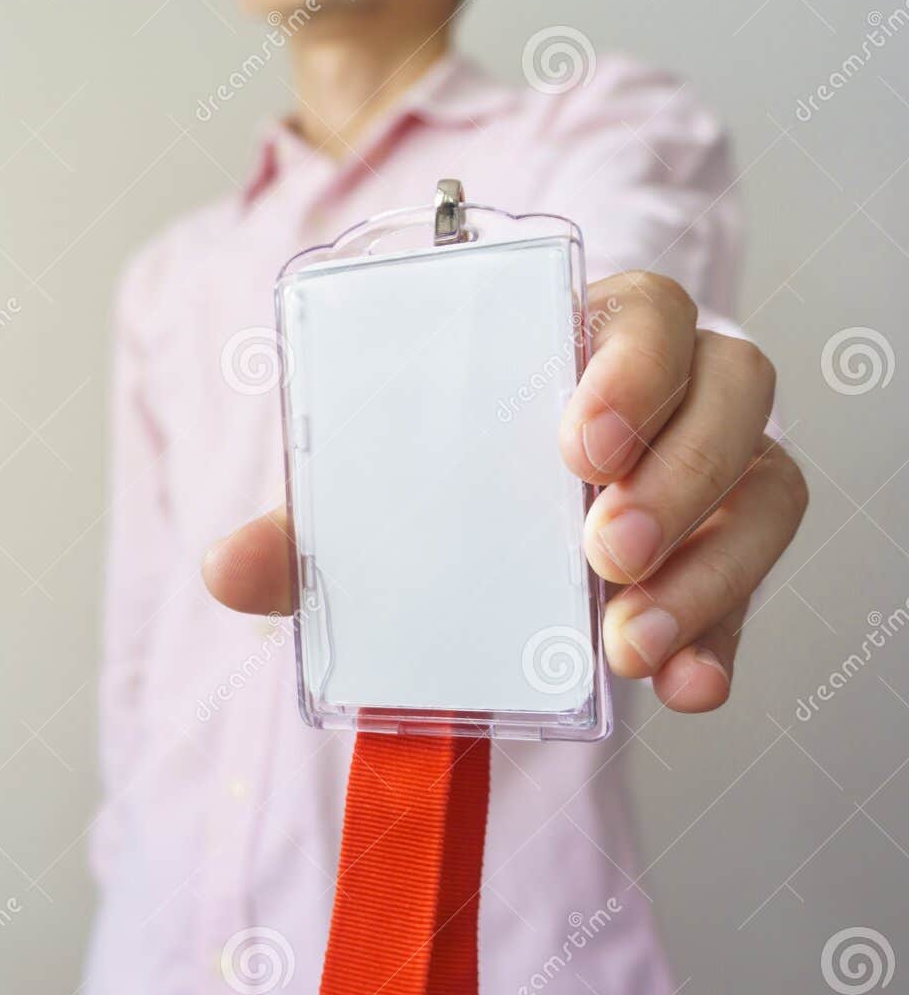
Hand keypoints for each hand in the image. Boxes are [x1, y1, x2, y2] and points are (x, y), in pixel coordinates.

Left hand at [202, 271, 807, 712]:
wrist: (469, 554)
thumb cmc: (427, 485)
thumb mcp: (367, 499)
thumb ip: (303, 528)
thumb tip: (227, 569)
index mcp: (578, 339)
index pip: (643, 309)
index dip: (630, 365)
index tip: (577, 443)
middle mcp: (668, 392)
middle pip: (730, 387)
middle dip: (676, 472)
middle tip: (601, 551)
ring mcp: (712, 469)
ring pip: (767, 483)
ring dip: (710, 568)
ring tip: (624, 642)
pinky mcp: (727, 553)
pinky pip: (758, 582)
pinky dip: (726, 636)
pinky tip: (685, 685)